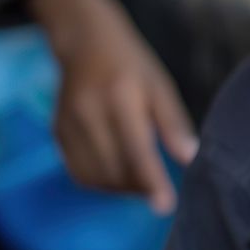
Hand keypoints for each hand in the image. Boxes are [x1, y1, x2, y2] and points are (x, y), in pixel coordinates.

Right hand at [28, 0, 195, 212]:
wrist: (86, 42)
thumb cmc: (133, 65)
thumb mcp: (160, 85)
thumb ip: (173, 123)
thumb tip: (192, 158)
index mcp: (120, 96)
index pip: (137, 149)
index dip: (152, 181)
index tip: (166, 207)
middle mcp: (88, 112)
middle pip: (114, 168)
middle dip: (141, 187)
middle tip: (161, 190)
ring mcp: (68, 123)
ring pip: (95, 176)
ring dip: (122, 189)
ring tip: (144, 182)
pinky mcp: (58, 133)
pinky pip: (80, 172)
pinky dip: (103, 182)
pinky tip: (121, 175)